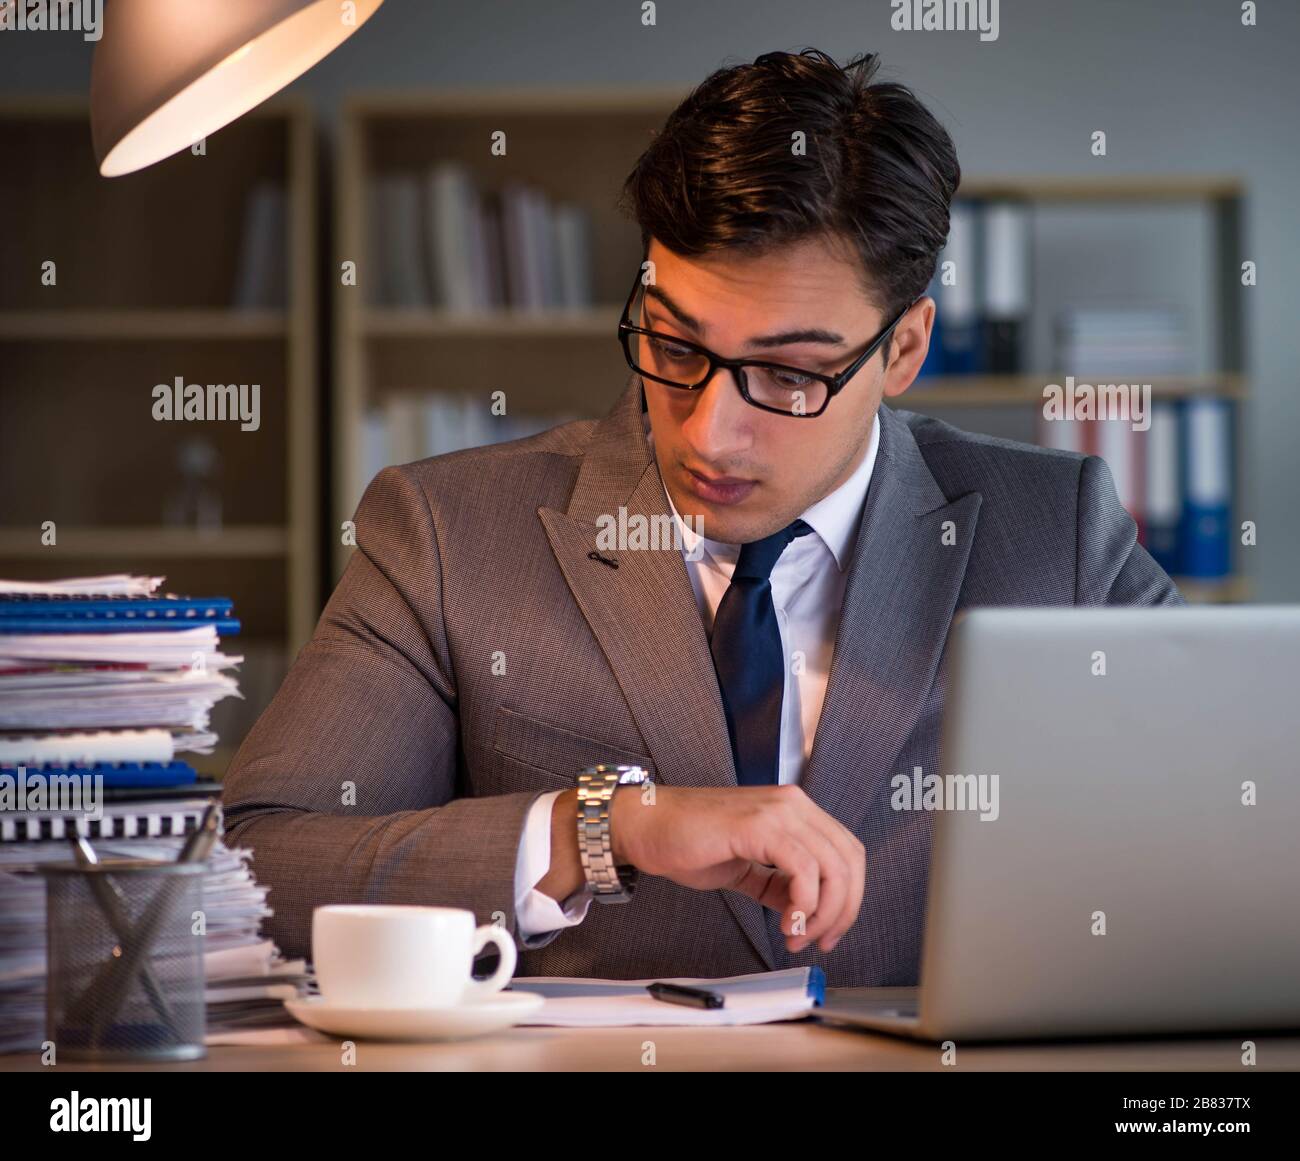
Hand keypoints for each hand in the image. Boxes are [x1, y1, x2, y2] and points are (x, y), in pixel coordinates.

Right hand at [612, 783, 865, 954]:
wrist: (645, 827)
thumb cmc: (686, 840)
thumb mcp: (746, 866)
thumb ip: (778, 883)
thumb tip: (803, 909)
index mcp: (793, 810)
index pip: (847, 852)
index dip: (848, 897)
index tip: (829, 930)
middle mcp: (792, 804)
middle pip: (849, 860)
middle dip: (842, 910)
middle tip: (819, 939)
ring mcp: (778, 811)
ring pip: (833, 866)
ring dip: (822, 913)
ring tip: (796, 934)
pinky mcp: (758, 825)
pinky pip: (803, 869)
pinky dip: (803, 904)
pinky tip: (786, 921)